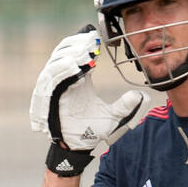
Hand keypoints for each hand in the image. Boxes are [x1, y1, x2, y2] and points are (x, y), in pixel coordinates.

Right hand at [30, 25, 143, 172]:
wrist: (76, 148)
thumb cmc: (89, 131)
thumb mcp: (112, 115)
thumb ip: (125, 104)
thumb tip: (140, 96)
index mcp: (77, 80)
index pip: (77, 53)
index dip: (84, 42)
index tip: (97, 38)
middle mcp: (63, 80)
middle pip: (64, 51)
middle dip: (76, 43)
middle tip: (91, 41)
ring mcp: (54, 88)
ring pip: (56, 62)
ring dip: (69, 55)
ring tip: (85, 53)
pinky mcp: (47, 97)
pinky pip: (51, 79)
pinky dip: (61, 70)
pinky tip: (74, 67)